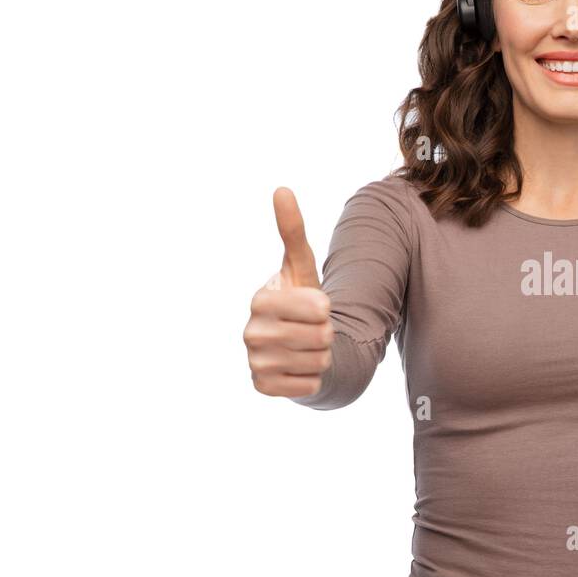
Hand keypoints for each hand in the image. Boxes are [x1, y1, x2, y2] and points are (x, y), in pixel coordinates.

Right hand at [243, 187, 333, 397]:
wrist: (299, 348)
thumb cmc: (303, 303)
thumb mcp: (301, 267)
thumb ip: (293, 232)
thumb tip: (282, 189)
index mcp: (259, 300)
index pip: (318, 306)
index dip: (326, 308)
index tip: (316, 307)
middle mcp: (250, 332)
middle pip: (321, 335)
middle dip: (327, 333)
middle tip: (313, 330)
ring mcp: (254, 362)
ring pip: (318, 361)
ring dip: (322, 355)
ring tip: (307, 348)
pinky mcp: (263, 387)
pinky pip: (310, 385)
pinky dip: (314, 378)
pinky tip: (301, 368)